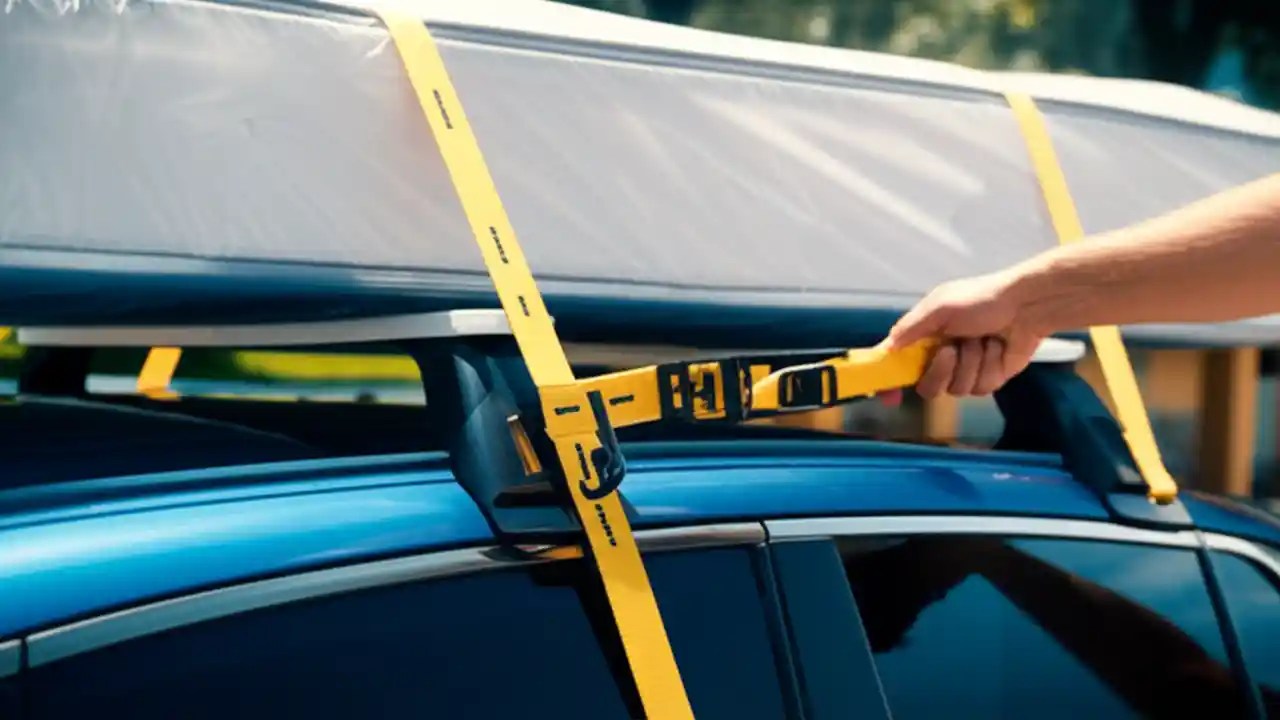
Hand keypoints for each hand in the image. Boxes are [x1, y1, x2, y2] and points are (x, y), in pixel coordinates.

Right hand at [886, 271, 1044, 397]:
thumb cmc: (982, 299)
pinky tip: (998, 347)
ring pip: (958, 389)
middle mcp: (942, 358)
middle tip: (952, 349)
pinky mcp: (990, 379)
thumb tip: (887, 348)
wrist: (1026, 305)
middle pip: (928, 388)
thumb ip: (910, 327)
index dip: (892, 383)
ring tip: (983, 339)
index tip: (889, 397)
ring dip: (972, 362)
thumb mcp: (940, 306)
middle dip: (941, 370)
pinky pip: (981, 388)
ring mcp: (967, 371)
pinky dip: (990, 365)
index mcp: (926, 339)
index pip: (900, 367)